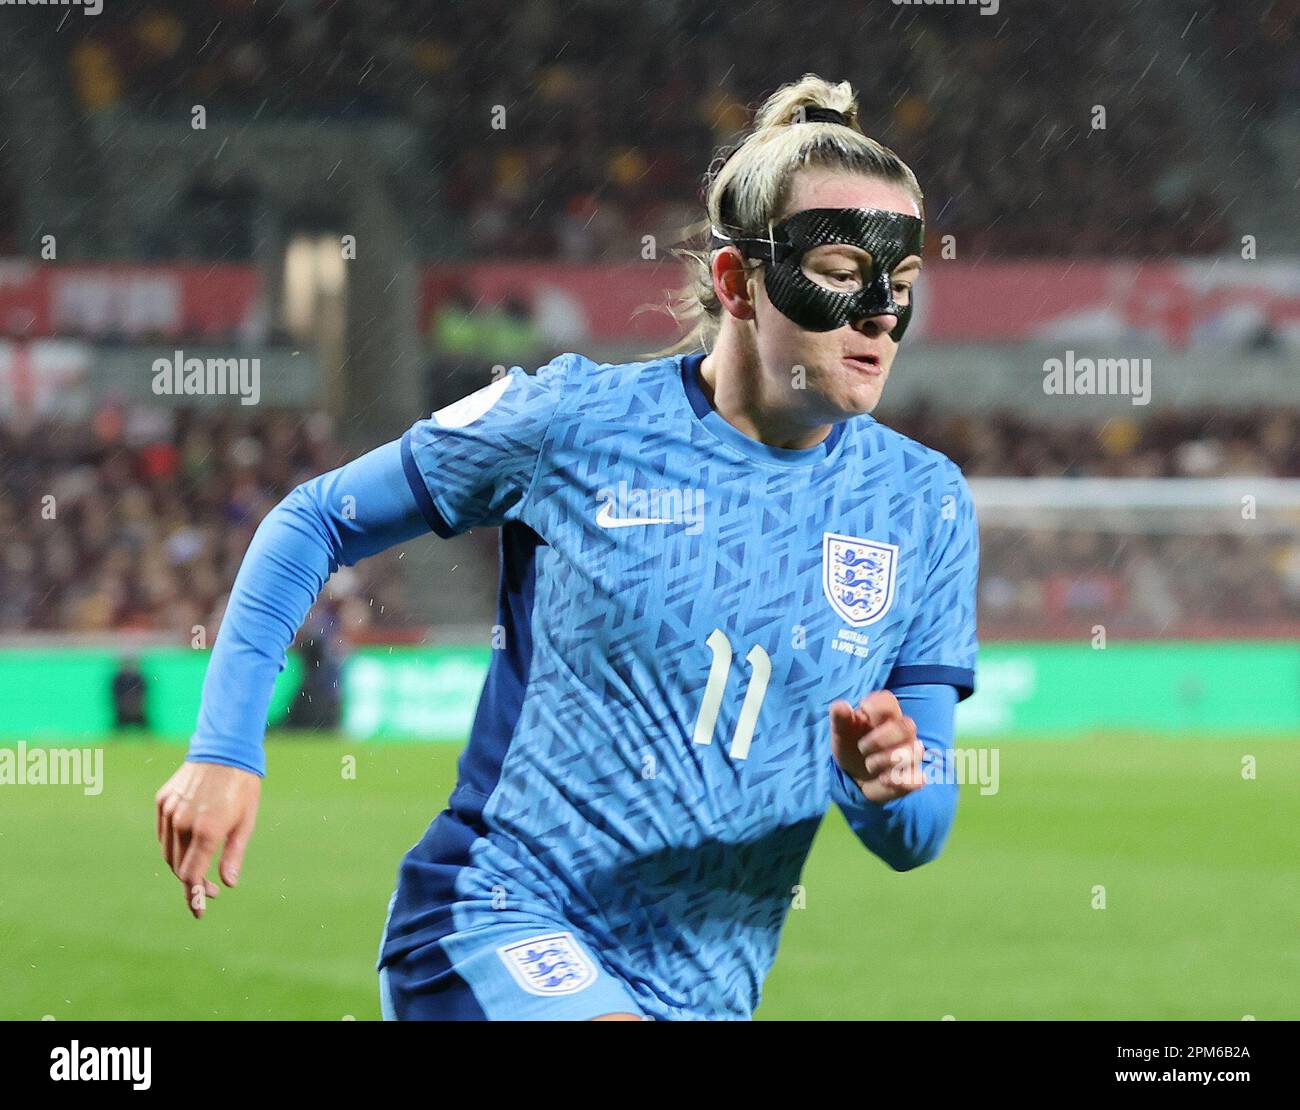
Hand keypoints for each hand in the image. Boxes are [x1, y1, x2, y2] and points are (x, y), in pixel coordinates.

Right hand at [155, 761, 260, 918]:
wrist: (224, 749)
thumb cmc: (242, 787)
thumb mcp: (246, 822)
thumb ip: (233, 854)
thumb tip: (227, 883)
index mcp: (206, 830)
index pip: (191, 875)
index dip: (195, 895)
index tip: (199, 910)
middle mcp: (182, 823)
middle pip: (179, 867)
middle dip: (193, 881)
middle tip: (211, 888)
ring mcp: (170, 811)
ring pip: (169, 851)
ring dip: (182, 864)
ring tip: (202, 866)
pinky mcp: (162, 800)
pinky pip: (164, 832)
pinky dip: (174, 843)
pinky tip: (190, 844)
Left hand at [829, 690, 924, 803]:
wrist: (854, 776)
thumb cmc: (851, 746)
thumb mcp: (841, 733)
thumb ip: (840, 718)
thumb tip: (841, 705)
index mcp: (883, 714)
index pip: (889, 701)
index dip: (877, 706)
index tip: (863, 713)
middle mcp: (902, 731)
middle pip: (907, 726)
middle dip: (881, 739)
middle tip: (862, 748)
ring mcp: (911, 753)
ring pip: (913, 752)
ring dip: (886, 760)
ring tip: (869, 764)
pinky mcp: (912, 777)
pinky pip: (916, 779)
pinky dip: (897, 780)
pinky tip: (882, 779)